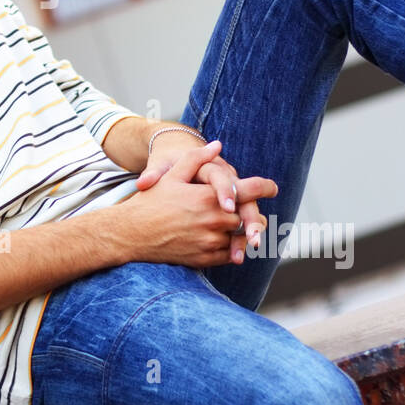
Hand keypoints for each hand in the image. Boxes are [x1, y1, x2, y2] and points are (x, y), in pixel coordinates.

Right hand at [136, 135, 277, 263]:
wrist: (131, 234)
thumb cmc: (151, 202)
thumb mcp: (171, 174)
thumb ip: (197, 158)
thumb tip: (218, 145)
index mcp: (209, 197)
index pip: (250, 192)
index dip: (266, 187)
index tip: (273, 187)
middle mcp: (214, 221)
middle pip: (250, 217)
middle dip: (250, 212)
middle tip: (247, 209)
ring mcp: (211, 242)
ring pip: (241, 238)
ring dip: (242, 232)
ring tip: (237, 225)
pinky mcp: (205, 259)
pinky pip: (230, 255)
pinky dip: (232, 248)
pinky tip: (223, 240)